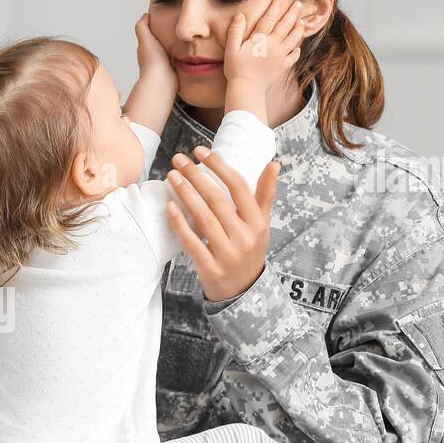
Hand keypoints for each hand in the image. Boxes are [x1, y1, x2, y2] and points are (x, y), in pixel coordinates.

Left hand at [134, 13, 177, 96]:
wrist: (162, 82)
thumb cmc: (152, 61)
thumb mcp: (145, 38)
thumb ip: (142, 26)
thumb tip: (145, 15)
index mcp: (145, 48)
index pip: (150, 33)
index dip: (156, 25)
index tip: (165, 17)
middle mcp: (152, 56)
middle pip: (160, 41)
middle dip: (167, 34)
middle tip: (178, 26)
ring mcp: (162, 63)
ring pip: (169, 49)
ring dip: (175, 44)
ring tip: (185, 36)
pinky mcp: (172, 69)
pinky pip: (177, 58)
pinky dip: (181, 53)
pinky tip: (187, 49)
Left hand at [163, 148, 279, 302]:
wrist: (243, 291)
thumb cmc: (249, 249)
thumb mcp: (261, 224)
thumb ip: (265, 195)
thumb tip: (274, 164)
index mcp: (257, 222)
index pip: (239, 186)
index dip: (219, 166)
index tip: (201, 151)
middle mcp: (245, 236)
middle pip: (217, 199)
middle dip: (196, 176)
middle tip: (178, 159)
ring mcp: (228, 253)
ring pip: (203, 218)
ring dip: (185, 194)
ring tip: (171, 176)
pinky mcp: (210, 268)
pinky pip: (192, 242)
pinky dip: (180, 224)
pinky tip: (169, 207)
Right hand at [222, 0, 306, 91]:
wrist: (247, 88)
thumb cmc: (236, 69)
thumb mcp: (231, 49)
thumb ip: (235, 31)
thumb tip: (239, 15)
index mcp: (260, 39)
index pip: (269, 19)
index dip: (275, 7)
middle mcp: (273, 45)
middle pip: (285, 26)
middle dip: (292, 13)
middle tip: (298, 4)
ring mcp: (280, 56)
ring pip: (293, 39)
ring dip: (298, 29)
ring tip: (302, 22)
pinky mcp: (282, 67)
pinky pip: (293, 57)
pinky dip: (296, 52)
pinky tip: (298, 48)